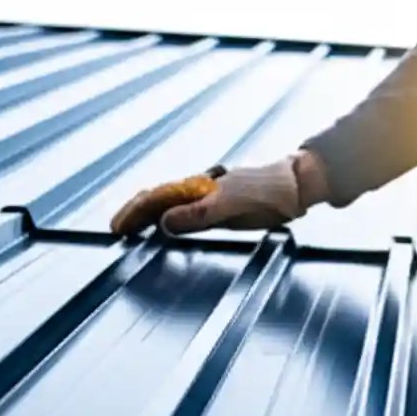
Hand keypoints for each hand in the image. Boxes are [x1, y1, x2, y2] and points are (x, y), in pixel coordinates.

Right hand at [110, 153, 318, 235]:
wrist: (298, 185)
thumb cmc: (270, 193)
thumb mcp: (233, 207)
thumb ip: (198, 215)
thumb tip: (163, 222)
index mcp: (197, 188)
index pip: (155, 198)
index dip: (134, 213)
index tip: (118, 228)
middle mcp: (200, 188)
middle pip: (158, 198)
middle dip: (135, 213)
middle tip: (118, 230)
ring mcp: (211, 194)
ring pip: (171, 202)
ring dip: (149, 214)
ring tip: (133, 227)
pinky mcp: (222, 203)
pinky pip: (188, 208)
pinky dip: (171, 216)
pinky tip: (169, 223)